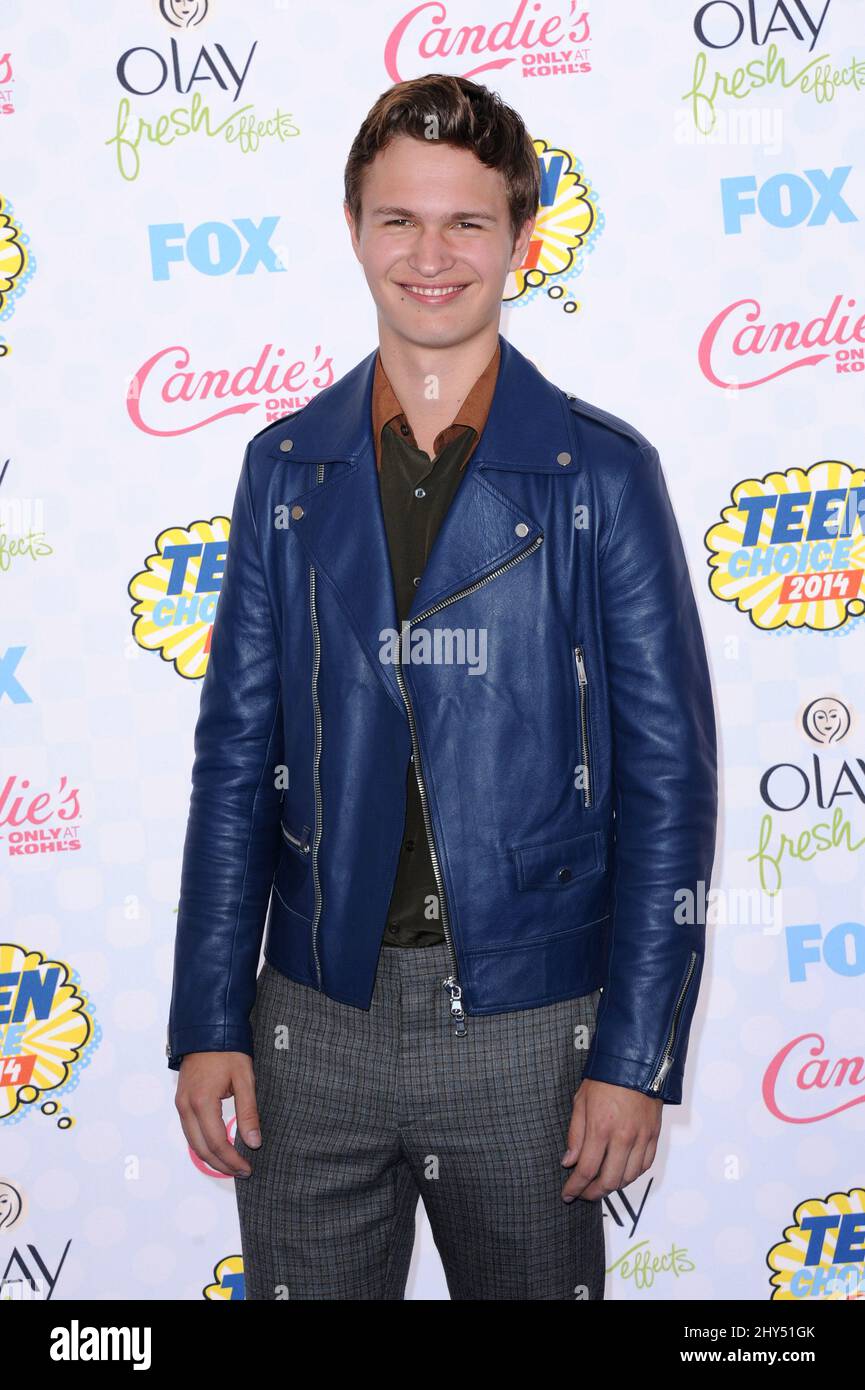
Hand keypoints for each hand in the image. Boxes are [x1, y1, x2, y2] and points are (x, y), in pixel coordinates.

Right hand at [174, 1051, 261, 1177]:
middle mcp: (186, 1106)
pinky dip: (202, 1144)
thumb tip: (253, 1142)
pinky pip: (189, 1131)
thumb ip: (249, 1112)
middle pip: (201, 1149)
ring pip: (192, 1142)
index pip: (216, 1143)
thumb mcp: (245, 1079)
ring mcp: (181, 1104)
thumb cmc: (228, 1050)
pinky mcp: (181, 1101)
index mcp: (202, 1102)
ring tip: (230, 1165)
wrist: (207, 1029)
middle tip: (241, 1172)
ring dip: (210, 1157)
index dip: (232, 1160)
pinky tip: (217, 1148)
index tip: (247, 1168)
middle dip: (221, 1165)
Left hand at [560, 1078, 662, 1200]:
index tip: (567, 1194)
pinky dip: (632, 1175)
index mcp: (600, 1128)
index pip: (586, 1170)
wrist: (636, 1061)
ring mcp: (641, 1137)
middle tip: (583, 1193)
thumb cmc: (605, 1078)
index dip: (575, 1187)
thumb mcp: (581, 1101)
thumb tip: (569, 1161)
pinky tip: (622, 1173)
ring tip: (601, 1184)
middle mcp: (623, 1137)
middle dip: (593, 1193)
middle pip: (609, 1180)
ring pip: (628, 1177)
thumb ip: (575, 1134)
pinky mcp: (654, 1135)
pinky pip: (645, 1165)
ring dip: (613, 1186)